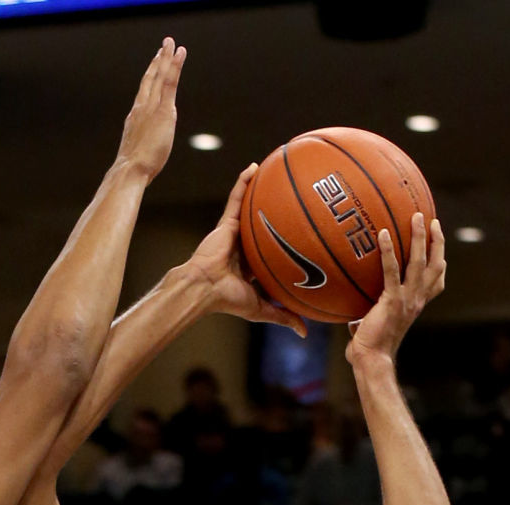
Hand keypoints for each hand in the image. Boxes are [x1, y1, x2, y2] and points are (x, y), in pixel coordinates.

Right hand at [116, 38, 184, 183]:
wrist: (130, 171)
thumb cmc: (132, 171)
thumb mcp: (136, 156)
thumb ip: (140, 149)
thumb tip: (139, 159)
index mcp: (135, 118)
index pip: (144, 92)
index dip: (150, 77)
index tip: (154, 64)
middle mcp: (141, 108)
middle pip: (151, 79)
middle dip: (157, 61)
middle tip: (163, 46)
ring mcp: (152, 107)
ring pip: (160, 76)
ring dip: (166, 57)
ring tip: (171, 43)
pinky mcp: (163, 110)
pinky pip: (170, 82)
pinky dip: (175, 66)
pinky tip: (180, 52)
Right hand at [189, 164, 306, 336]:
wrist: (204, 289)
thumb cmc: (228, 300)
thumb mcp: (262, 309)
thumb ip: (284, 316)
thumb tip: (305, 333)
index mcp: (253, 265)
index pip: (272, 252)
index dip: (285, 243)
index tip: (303, 234)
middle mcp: (246, 246)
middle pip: (265, 226)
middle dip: (278, 213)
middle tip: (298, 198)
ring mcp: (235, 233)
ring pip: (252, 208)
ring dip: (262, 190)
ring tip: (278, 171)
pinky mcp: (226, 222)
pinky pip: (236, 198)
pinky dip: (243, 182)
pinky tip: (255, 166)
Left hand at [346, 213, 445, 365]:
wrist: (372, 360)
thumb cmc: (370, 347)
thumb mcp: (374, 324)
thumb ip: (369, 314)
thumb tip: (352, 313)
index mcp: (417, 305)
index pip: (436, 280)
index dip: (439, 259)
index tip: (437, 241)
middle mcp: (417, 300)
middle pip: (436, 265)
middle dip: (436, 241)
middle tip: (432, 220)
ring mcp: (407, 300)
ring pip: (419, 262)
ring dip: (420, 238)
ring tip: (416, 216)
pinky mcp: (392, 301)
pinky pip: (391, 271)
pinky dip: (388, 251)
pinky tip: (383, 234)